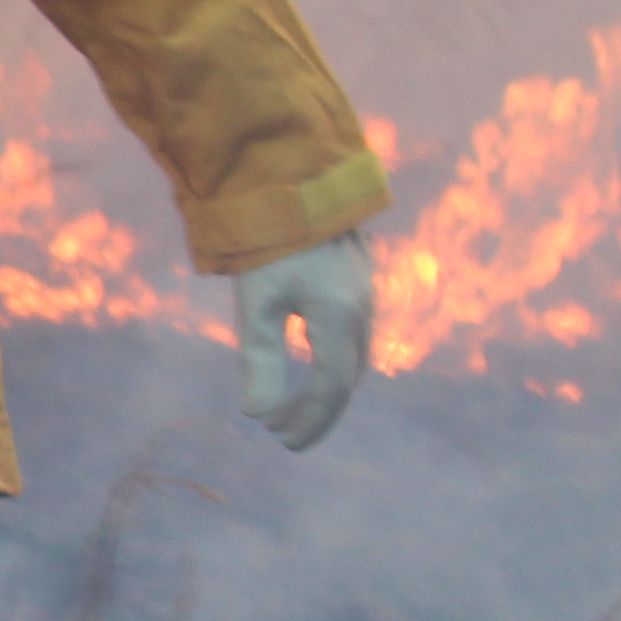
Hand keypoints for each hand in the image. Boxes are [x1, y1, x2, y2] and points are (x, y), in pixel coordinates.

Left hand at [232, 233, 373, 451]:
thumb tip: (256, 413)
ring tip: (297, 410)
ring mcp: (365, 294)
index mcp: (340, 318)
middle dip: (319, 412)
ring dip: (330, 390)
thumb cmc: (269, 242)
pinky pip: (355, 337)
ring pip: (355, 358)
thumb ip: (261, 358)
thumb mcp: (257, 302)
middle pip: (348, 378)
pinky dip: (336, 363)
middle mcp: (362, 310)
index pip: (330, 387)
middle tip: (287, 436)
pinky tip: (313, 365)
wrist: (295, 181)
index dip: (307, 417)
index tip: (279, 438)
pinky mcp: (357, 281)